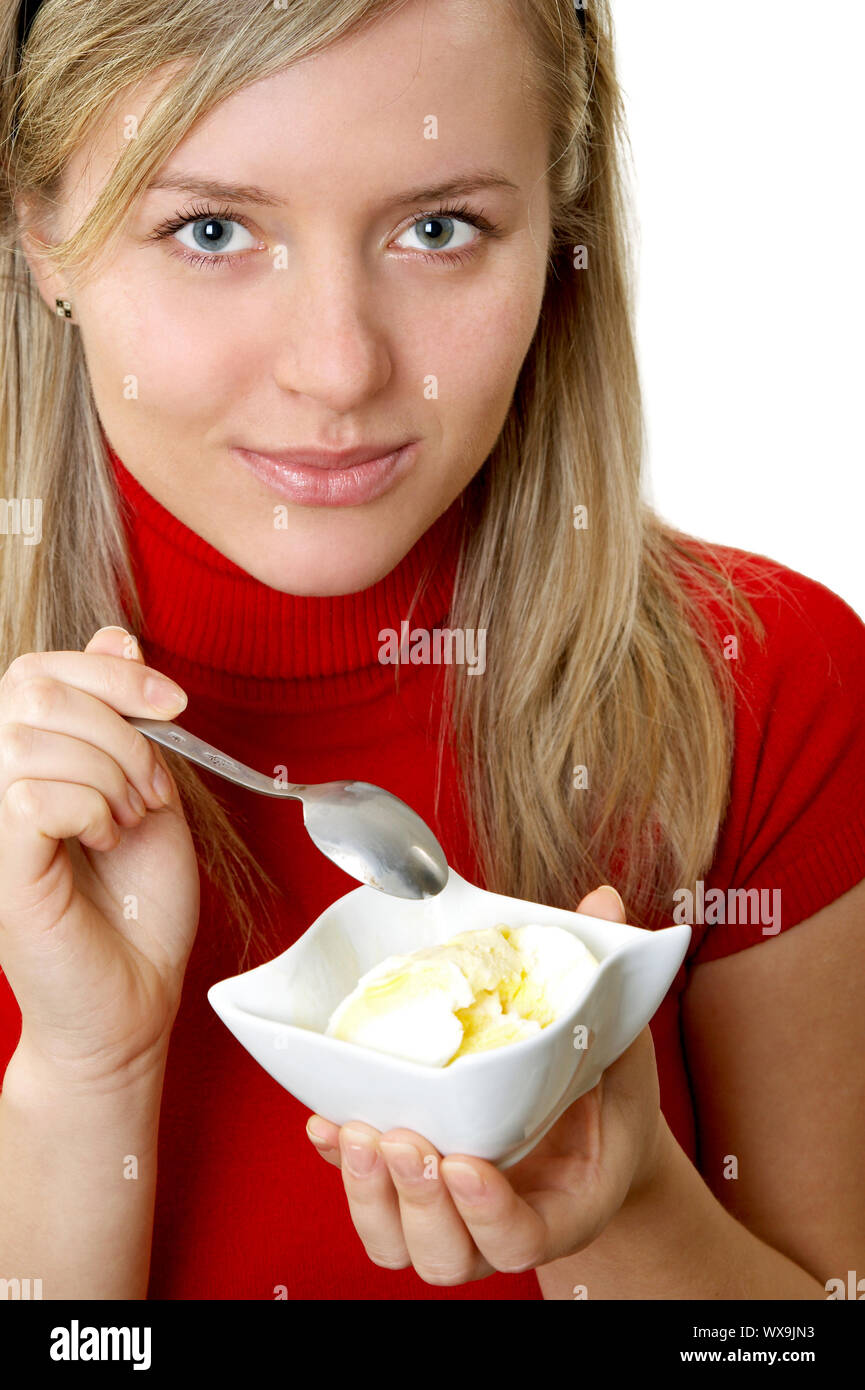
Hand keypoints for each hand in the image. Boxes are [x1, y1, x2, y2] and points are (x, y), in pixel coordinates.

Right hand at [0, 626, 199, 1086]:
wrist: (135, 995)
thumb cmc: (138, 902)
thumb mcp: (148, 786)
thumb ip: (126, 717)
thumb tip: (116, 634)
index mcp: (26, 757)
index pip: (39, 668)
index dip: (112, 670)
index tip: (175, 705)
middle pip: (33, 686)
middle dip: (118, 727)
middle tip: (151, 790)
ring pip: (35, 737)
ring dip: (113, 775)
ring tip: (129, 823)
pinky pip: (32, 793)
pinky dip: (90, 809)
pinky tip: (103, 841)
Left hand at [305, 886, 663, 1284]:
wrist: (586, 1129)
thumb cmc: (604, 1091)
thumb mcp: (620, 1042)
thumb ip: (610, 988)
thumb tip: (602, 900)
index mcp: (564, 1205)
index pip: (524, 1241)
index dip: (489, 1214)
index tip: (465, 1163)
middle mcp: (499, 1224)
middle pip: (446, 1256)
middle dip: (415, 1201)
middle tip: (402, 1137)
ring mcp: (450, 1217)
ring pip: (397, 1244)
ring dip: (368, 1193)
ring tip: (359, 1126)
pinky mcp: (409, 1191)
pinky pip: (366, 1199)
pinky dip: (338, 1163)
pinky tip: (325, 1119)